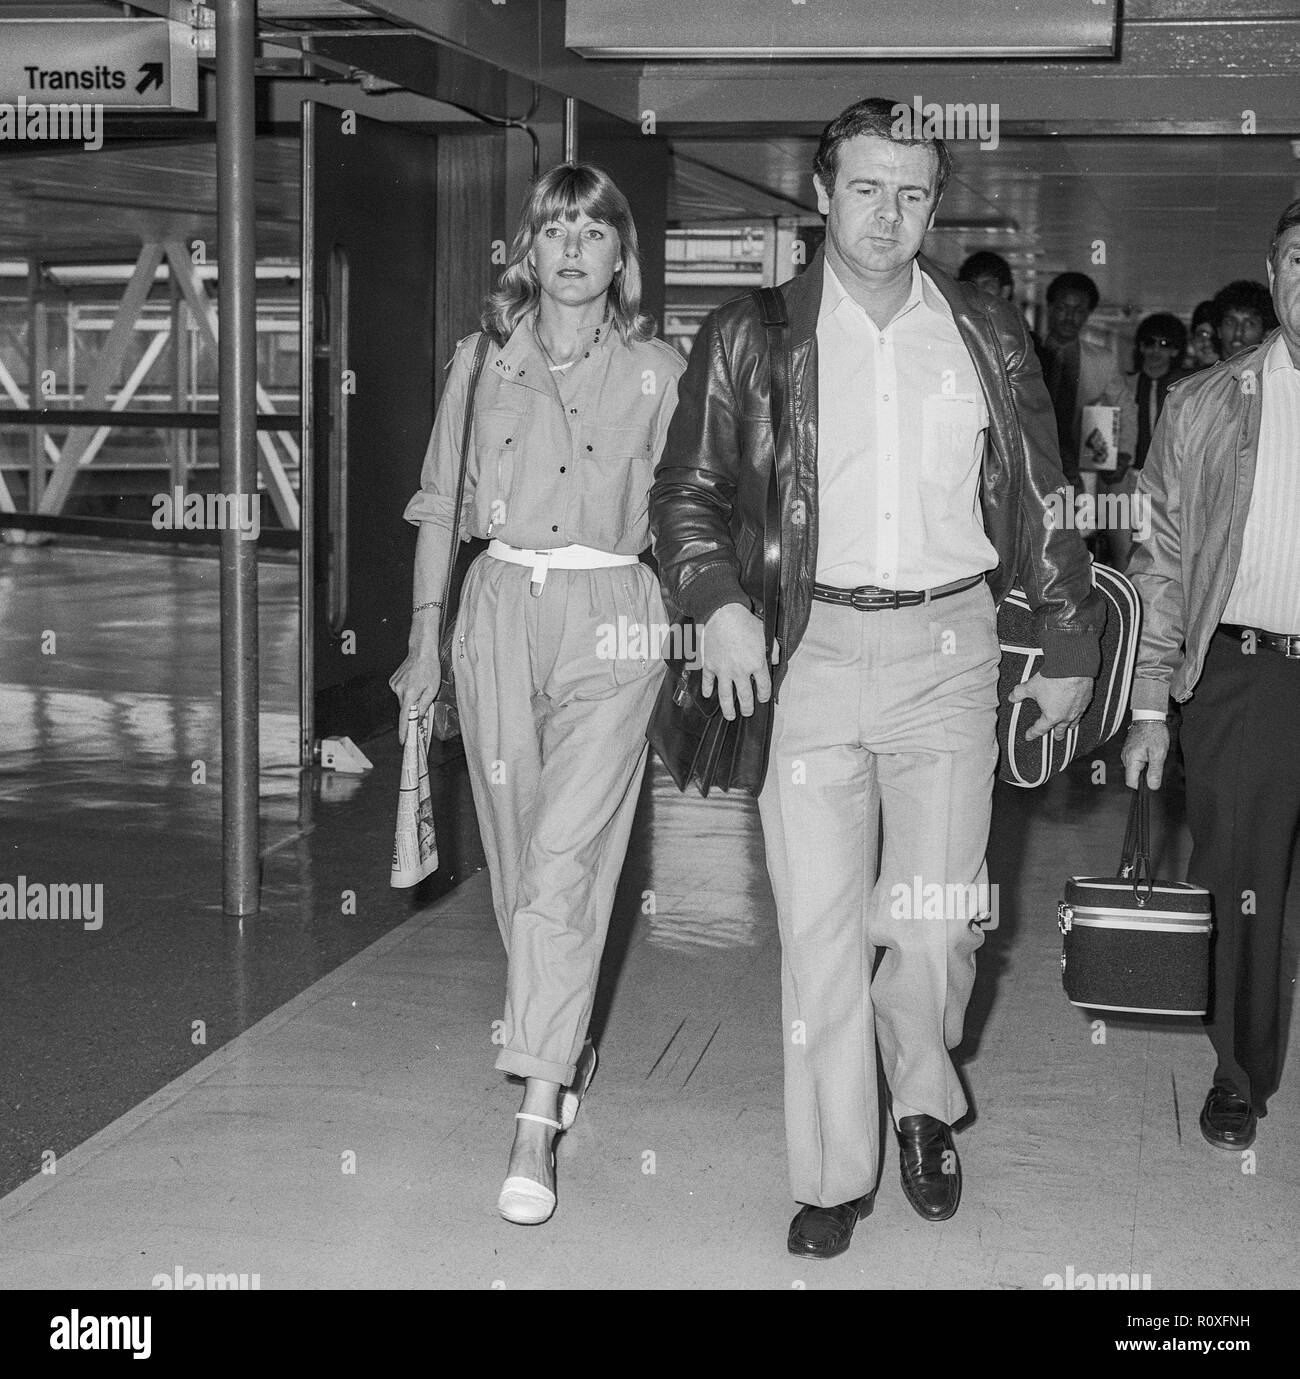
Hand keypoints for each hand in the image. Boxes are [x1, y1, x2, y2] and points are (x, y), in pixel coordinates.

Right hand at [389, 648, 441, 742]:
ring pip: (403, 700)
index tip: (403, 741)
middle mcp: (399, 690)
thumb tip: (418, 718)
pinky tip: (413, 682)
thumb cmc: (430, 669)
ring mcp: (394, 685)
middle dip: (412, 709)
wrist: (421, 652)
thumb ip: (424, 705)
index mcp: (410, 693)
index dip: (404, 730)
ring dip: (411, 698)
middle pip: (405, 708)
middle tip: (422, 700)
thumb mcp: (432, 689)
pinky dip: (407, 691)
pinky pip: (400, 692)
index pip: (404, 717)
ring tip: (420, 685)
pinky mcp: (393, 681)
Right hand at [700, 602, 769, 720]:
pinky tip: (707, 695)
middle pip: (745, 697)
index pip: (764, 687)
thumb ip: (773, 650)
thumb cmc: (745, 622)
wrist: (723, 614)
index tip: (763, 699)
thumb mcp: (766, 634)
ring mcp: (724, 671)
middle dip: (747, 708)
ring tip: (730, 716)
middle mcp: (741, 672)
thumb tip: (775, 661)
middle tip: (747, 712)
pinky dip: (707, 690)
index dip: (764, 695)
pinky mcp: (710, 665)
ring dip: (728, 709)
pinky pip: (708, 682)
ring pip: (726, 696)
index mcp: (757, 664)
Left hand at [1007, 673, 1092, 740]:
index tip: (1030, 736)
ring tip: (1070, 727)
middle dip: (1057, 733)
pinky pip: (1082, 709)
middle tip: (1057, 737)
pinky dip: (1079, 711)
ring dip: (1070, 725)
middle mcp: (1066, 715)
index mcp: (1052, 716)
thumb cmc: (1054, 678)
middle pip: (1060, 728)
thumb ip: (1019, 693)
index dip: (1033, 733)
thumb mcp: (1030, 687)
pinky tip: (1078, 709)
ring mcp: (1078, 708)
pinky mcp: (1087, 699)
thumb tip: (1012, 697)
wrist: (1073, 668)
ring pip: (1074, 721)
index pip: (1040, 729)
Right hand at [1121, 720, 1169, 788]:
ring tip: (1153, 756)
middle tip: (1156, 763)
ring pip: (1135, 770)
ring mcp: (1126, 754)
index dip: (1142, 786)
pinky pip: (1135, 762)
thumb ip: (1155, 771)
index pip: (1131, 783)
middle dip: (1145, 775)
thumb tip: (1152, 786)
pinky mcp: (1129, 751)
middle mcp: (1125, 758)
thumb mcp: (1159, 754)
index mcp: (1131, 760)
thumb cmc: (1154, 733)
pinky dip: (1143, 761)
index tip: (1152, 781)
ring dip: (1145, 767)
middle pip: (1133, 777)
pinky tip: (1150, 753)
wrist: (1149, 717)